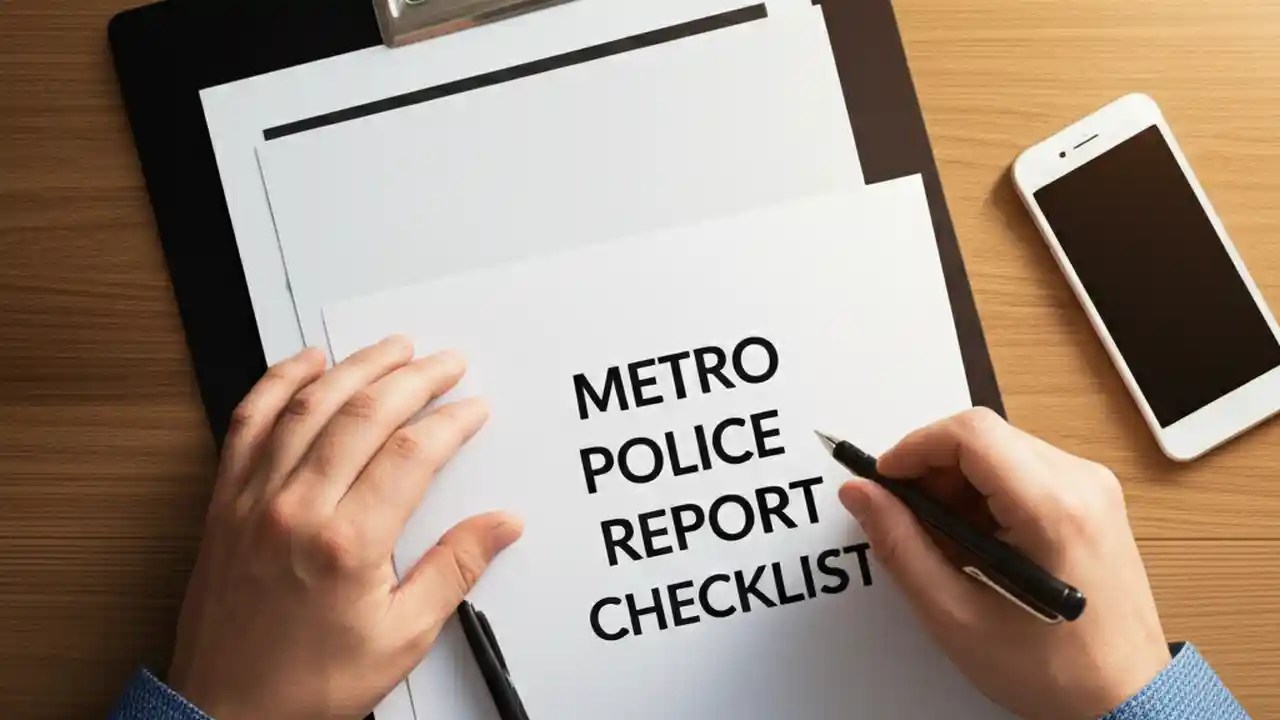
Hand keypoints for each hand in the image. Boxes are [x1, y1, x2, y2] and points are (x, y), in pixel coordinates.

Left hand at [168, 337, 522, 719]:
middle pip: (364, 414)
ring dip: (356, 367)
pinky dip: (278, 383)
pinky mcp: (226, 501)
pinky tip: (306, 364)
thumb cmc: (307, 683)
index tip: (472, 410)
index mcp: (347, 543)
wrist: (226, 710)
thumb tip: (500, 526)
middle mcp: (297, 508)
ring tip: (392, 348)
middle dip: (414, 378)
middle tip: (445, 363)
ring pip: (310, 405)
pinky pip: (249, 421)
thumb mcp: (402, 638)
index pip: (412, 454)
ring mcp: (255, 498)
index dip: (450, 422)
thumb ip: (454, 571)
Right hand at [839, 409, 1168, 719]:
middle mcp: (1082, 484)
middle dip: (932, 469)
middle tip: (910, 519)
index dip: (914, 447)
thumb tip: (863, 495)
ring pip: (1001, 449)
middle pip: (984, 437)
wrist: (1124, 700)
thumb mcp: (955, 614)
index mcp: (1053, 509)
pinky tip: (979, 542)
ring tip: (948, 543)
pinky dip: (986, 493)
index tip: (884, 479)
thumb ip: (900, 545)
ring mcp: (1094, 489)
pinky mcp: (1093, 500)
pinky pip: (1024, 468)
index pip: (971, 433)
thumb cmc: (1056, 671)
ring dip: (958, 484)